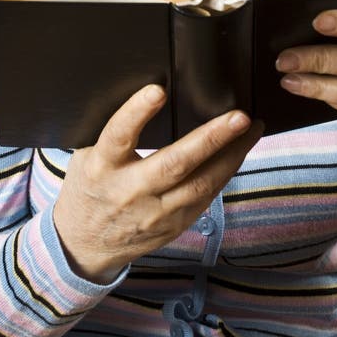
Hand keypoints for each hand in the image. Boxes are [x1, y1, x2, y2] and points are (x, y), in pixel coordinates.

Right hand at [53, 84, 262, 282]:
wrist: (84, 246)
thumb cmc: (89, 188)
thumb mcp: (87, 156)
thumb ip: (112, 133)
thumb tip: (149, 93)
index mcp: (102, 167)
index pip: (118, 136)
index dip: (137, 113)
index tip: (158, 90)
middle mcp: (130, 191)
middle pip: (174, 164)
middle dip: (211, 138)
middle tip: (240, 117)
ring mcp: (155, 212)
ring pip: (201, 184)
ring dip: (232, 155)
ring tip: (253, 129)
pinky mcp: (174, 225)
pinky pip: (206, 196)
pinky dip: (226, 172)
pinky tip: (239, 152)